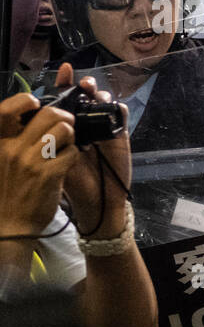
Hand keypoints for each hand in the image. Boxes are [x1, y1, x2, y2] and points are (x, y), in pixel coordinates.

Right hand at [0, 92, 76, 237]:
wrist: (9, 225)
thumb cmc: (7, 189)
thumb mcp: (0, 159)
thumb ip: (11, 139)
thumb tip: (28, 117)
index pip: (7, 108)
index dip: (26, 101)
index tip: (35, 105)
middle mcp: (10, 147)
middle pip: (47, 114)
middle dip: (63, 117)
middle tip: (66, 126)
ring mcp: (30, 161)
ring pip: (64, 130)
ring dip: (71, 136)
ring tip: (67, 146)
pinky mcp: (48, 175)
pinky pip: (71, 153)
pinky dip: (73, 156)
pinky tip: (67, 164)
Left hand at [52, 63, 131, 237]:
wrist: (98, 201)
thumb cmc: (72, 183)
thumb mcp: (53, 157)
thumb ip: (51, 137)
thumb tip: (42, 114)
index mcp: (65, 127)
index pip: (63, 98)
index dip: (63, 82)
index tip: (63, 70)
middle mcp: (84, 124)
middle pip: (86, 96)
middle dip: (84, 84)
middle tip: (83, 83)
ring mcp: (103, 128)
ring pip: (104, 102)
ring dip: (100, 94)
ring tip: (95, 93)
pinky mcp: (120, 135)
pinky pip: (120, 115)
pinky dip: (117, 108)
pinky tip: (112, 108)